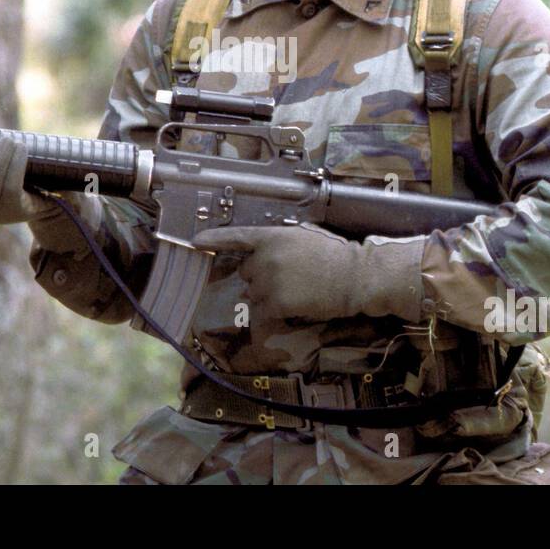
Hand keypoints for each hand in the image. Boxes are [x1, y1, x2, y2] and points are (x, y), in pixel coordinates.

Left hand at [190, 222, 422, 322]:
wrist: (354, 275)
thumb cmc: (335, 256)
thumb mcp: (304, 238)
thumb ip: (279, 245)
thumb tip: (264, 258)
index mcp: (272, 237)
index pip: (237, 237)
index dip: (214, 240)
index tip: (194, 242)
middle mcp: (265, 257)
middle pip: (246, 272)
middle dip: (261, 277)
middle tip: (290, 277)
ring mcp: (268, 280)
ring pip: (255, 294)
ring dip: (270, 296)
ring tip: (298, 290)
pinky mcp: (274, 302)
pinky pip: (264, 312)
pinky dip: (277, 312)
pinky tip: (298, 304)